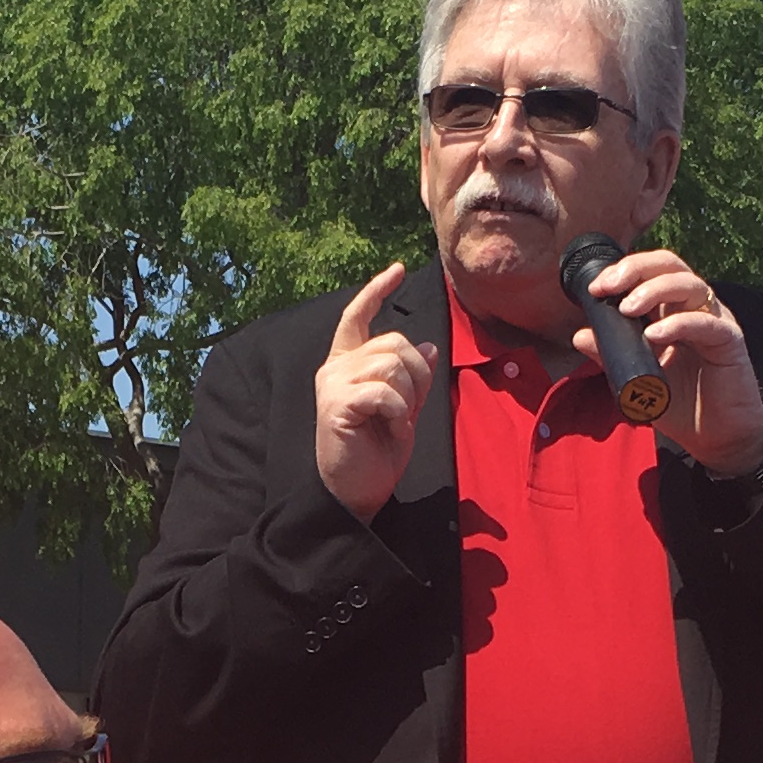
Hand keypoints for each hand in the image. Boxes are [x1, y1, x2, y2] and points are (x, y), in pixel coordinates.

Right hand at [313, 266, 436, 520]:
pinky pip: (385, 391)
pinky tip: (391, 431)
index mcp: (347, 363)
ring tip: (397, 423)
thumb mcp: (404, 408)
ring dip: (409, 397)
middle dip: (418, 375)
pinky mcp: (336, 404)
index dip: (377, 291)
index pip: (358, 316)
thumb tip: (429, 347)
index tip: (397, 270)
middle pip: (394, 342)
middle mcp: (335, 367)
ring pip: (393, 364)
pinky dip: (399, 413)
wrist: (357, 492)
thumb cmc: (376, 453)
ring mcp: (333, 384)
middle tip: (410, 409)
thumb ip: (413, 378)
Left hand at [573, 244, 762, 475]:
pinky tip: (655, 334)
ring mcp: (714, 320)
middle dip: (635, 269)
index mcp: (672, 310)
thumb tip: (580, 336)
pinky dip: (678, 323)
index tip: (595, 289)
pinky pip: (706, 322)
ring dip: (654, 290)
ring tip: (627, 308)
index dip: (623, 271)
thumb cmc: (682, 405)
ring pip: (688, 284)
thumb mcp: (637, 379)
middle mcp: (694, 308)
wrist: (718, 436)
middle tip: (608, 288)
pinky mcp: (730, 340)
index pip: (650, 273)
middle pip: (670, 265)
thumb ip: (612, 356)